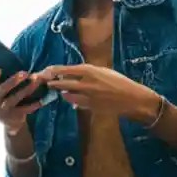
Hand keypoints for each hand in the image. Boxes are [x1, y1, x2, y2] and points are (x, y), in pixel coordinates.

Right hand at [0, 69, 46, 133]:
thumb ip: (6, 78)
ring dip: (26, 89)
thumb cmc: (8, 98)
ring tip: (37, 81)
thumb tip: (14, 58)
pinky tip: (42, 100)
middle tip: (25, 73)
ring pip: (14, 99)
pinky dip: (33, 104)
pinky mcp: (13, 118)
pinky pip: (24, 110)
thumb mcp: (4, 90)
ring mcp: (2, 111)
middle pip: (1, 90)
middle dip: (13, 81)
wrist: (11, 122)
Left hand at [44, 63, 160, 120]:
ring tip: (59, 91)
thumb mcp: (103, 71)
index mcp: (89, 70)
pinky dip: (73, 101)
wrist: (131, 98)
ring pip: (68, 95)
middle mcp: (85, 83)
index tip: (46, 71)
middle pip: (63, 83)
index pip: (66, 69)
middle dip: (53, 83)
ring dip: (63, 93)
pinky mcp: (90, 107)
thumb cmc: (120, 81)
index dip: (54, 71)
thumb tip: (75, 74)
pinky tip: (72, 99)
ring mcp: (87, 96)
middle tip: (47, 83)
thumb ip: (88, 73)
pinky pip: (76, 103)